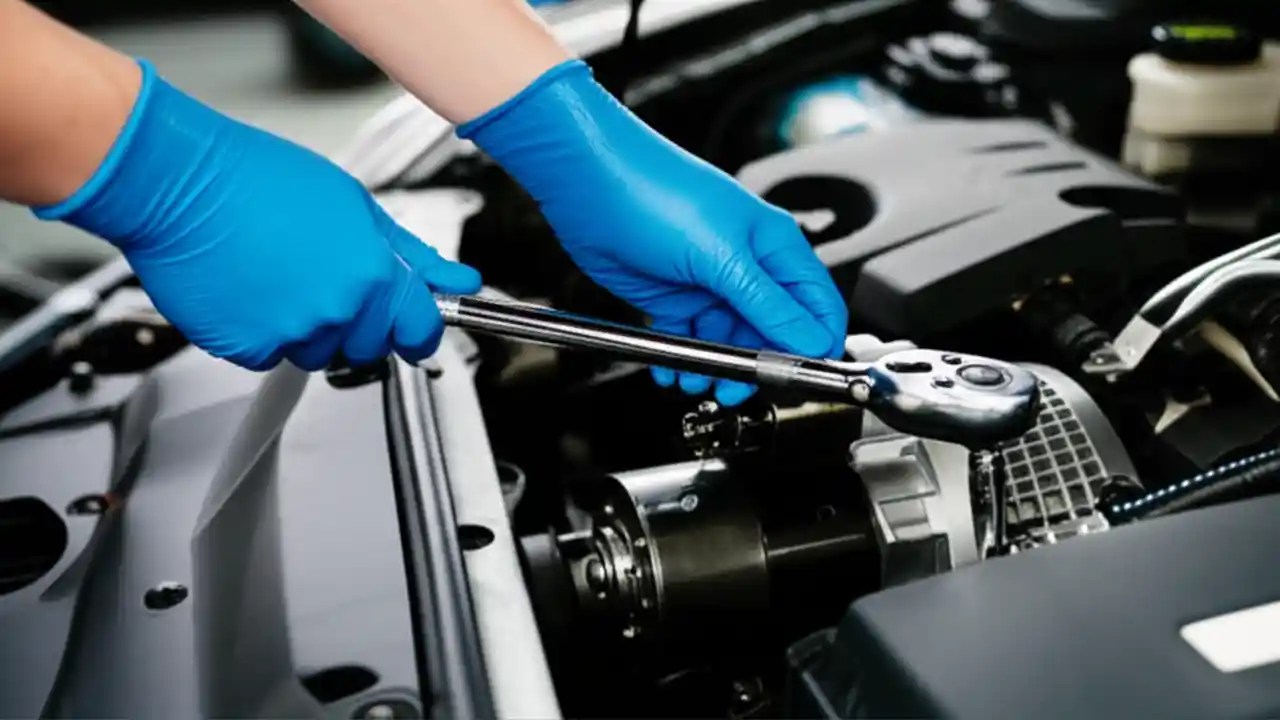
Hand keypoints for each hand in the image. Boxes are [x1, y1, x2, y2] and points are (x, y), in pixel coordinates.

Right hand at [34, 60, 479, 370]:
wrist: (179, 183)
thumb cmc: (259, 182)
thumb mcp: (355, 205)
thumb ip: (411, 254)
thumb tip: (457, 281)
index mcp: (373, 273)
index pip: (419, 329)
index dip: (417, 329)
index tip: (412, 328)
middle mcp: (338, 309)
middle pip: (367, 346)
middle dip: (355, 322)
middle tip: (321, 278)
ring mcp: (291, 333)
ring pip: (317, 352)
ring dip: (305, 327)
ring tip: (277, 275)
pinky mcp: (246, 348)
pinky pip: (268, 356)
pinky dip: (260, 332)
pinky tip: (249, 290)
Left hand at [459, 61, 846, 404]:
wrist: (586, 182)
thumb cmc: (655, 191)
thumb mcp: (723, 256)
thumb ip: (768, 304)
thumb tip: (810, 339)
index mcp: (773, 245)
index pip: (815, 304)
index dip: (814, 343)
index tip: (798, 377)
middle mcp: (745, 264)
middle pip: (771, 331)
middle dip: (756, 364)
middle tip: (736, 387)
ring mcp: (709, 280)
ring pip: (728, 340)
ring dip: (715, 367)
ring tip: (695, 380)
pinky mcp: (673, 295)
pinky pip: (689, 338)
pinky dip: (682, 359)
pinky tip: (671, 369)